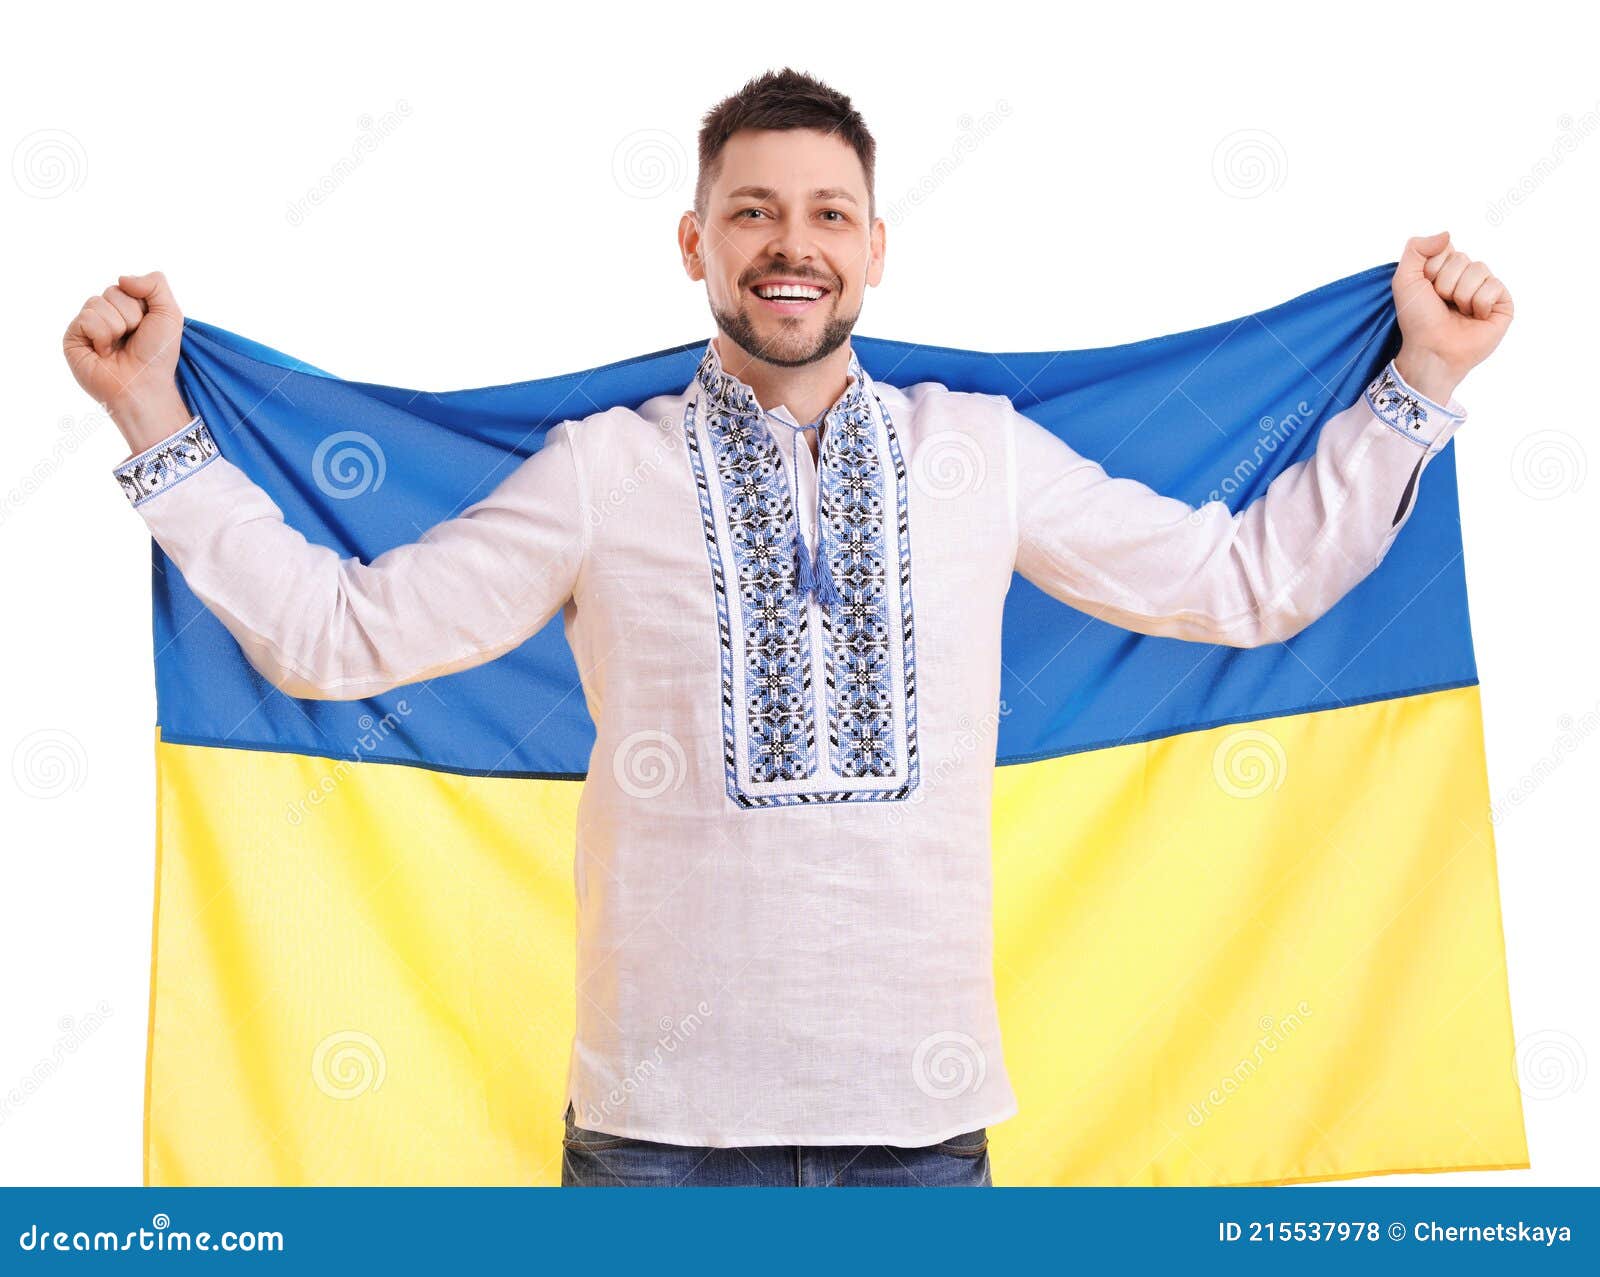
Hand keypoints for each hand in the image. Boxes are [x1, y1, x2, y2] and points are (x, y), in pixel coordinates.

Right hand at [63, 271, 192, 450]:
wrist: (144, 385)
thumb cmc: (158, 355)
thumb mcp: (170, 314)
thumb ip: (155, 284)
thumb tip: (122, 278)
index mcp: (126, 307)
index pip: (127, 284)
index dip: (143, 306)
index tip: (148, 328)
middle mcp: (105, 314)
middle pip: (113, 291)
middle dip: (130, 316)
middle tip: (133, 339)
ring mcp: (87, 325)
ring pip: (97, 302)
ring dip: (117, 327)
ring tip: (119, 347)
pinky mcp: (72, 338)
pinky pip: (86, 318)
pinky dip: (101, 335)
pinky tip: (104, 353)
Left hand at [1390, 232, 1512, 403]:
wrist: (1430, 349)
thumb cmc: (1417, 319)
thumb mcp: (1404, 280)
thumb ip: (1416, 248)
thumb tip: (1447, 233)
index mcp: (1446, 270)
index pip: (1447, 247)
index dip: (1432, 268)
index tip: (1425, 289)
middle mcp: (1467, 277)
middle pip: (1462, 258)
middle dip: (1445, 283)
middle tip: (1441, 304)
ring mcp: (1486, 289)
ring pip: (1479, 269)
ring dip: (1460, 294)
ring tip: (1457, 312)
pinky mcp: (1502, 304)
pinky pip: (1494, 286)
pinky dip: (1478, 303)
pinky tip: (1474, 318)